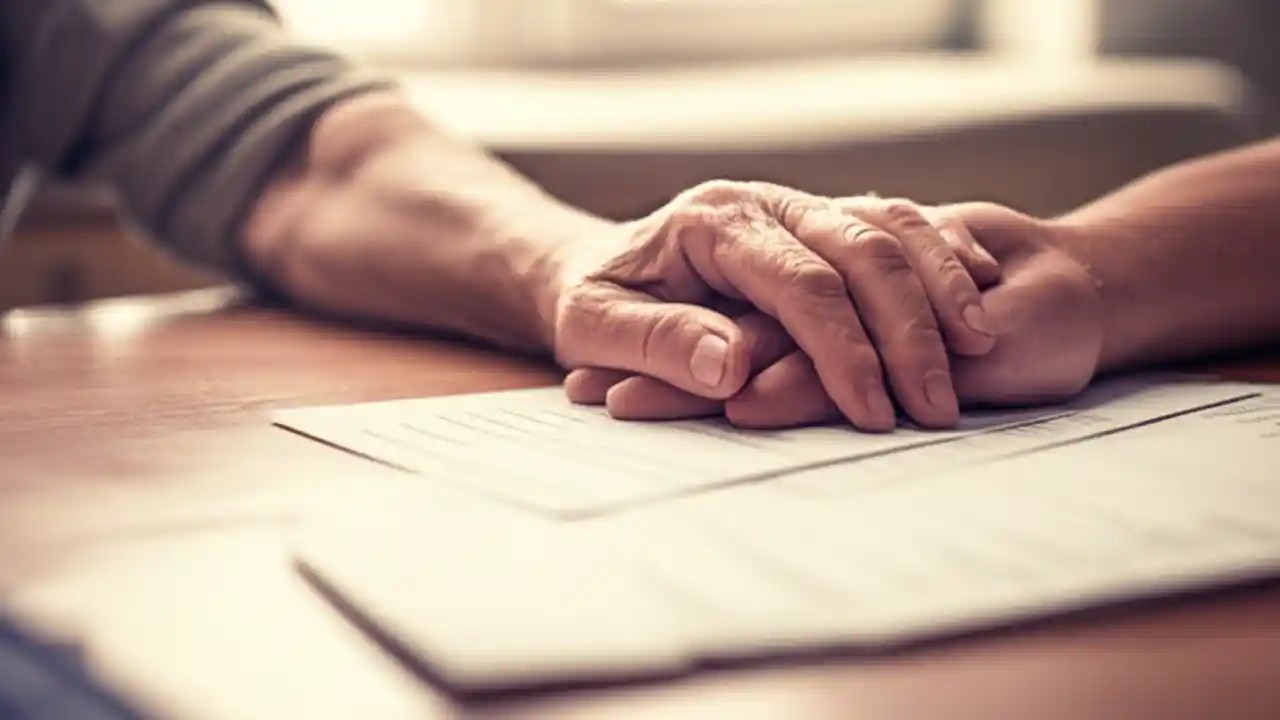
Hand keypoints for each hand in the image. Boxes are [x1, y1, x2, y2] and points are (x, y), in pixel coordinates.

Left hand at [551, 182, 1001, 429]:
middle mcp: (766, 204)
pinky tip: (977, 296)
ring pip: (892, 227)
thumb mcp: (593, 323)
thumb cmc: (593, 299)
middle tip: (937, 404)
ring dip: (940, 288)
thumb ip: (653, 342)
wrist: (595, 263)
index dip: (842, 347)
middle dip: (907, 328)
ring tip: (978, 351)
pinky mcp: (825, 220)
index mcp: (713, 222)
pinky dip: (942, 257)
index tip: (872, 408)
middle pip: (861, 249)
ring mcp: (800, 206)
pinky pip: (900, 224)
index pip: (799, 283)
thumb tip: (727, 368)